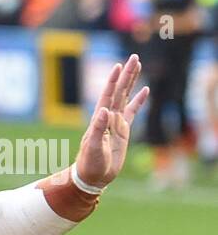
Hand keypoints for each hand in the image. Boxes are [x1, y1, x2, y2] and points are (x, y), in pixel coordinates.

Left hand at [77, 53, 148, 189]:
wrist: (92, 177)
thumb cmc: (89, 164)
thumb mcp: (93, 147)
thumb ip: (98, 129)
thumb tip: (104, 110)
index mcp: (100, 119)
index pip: (108, 95)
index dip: (113, 80)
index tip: (119, 65)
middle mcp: (107, 117)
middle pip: (119, 91)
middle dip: (126, 74)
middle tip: (134, 57)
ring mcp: (116, 122)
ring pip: (125, 97)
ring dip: (131, 82)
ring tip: (138, 65)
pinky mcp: (123, 130)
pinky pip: (132, 111)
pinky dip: (139, 100)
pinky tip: (145, 90)